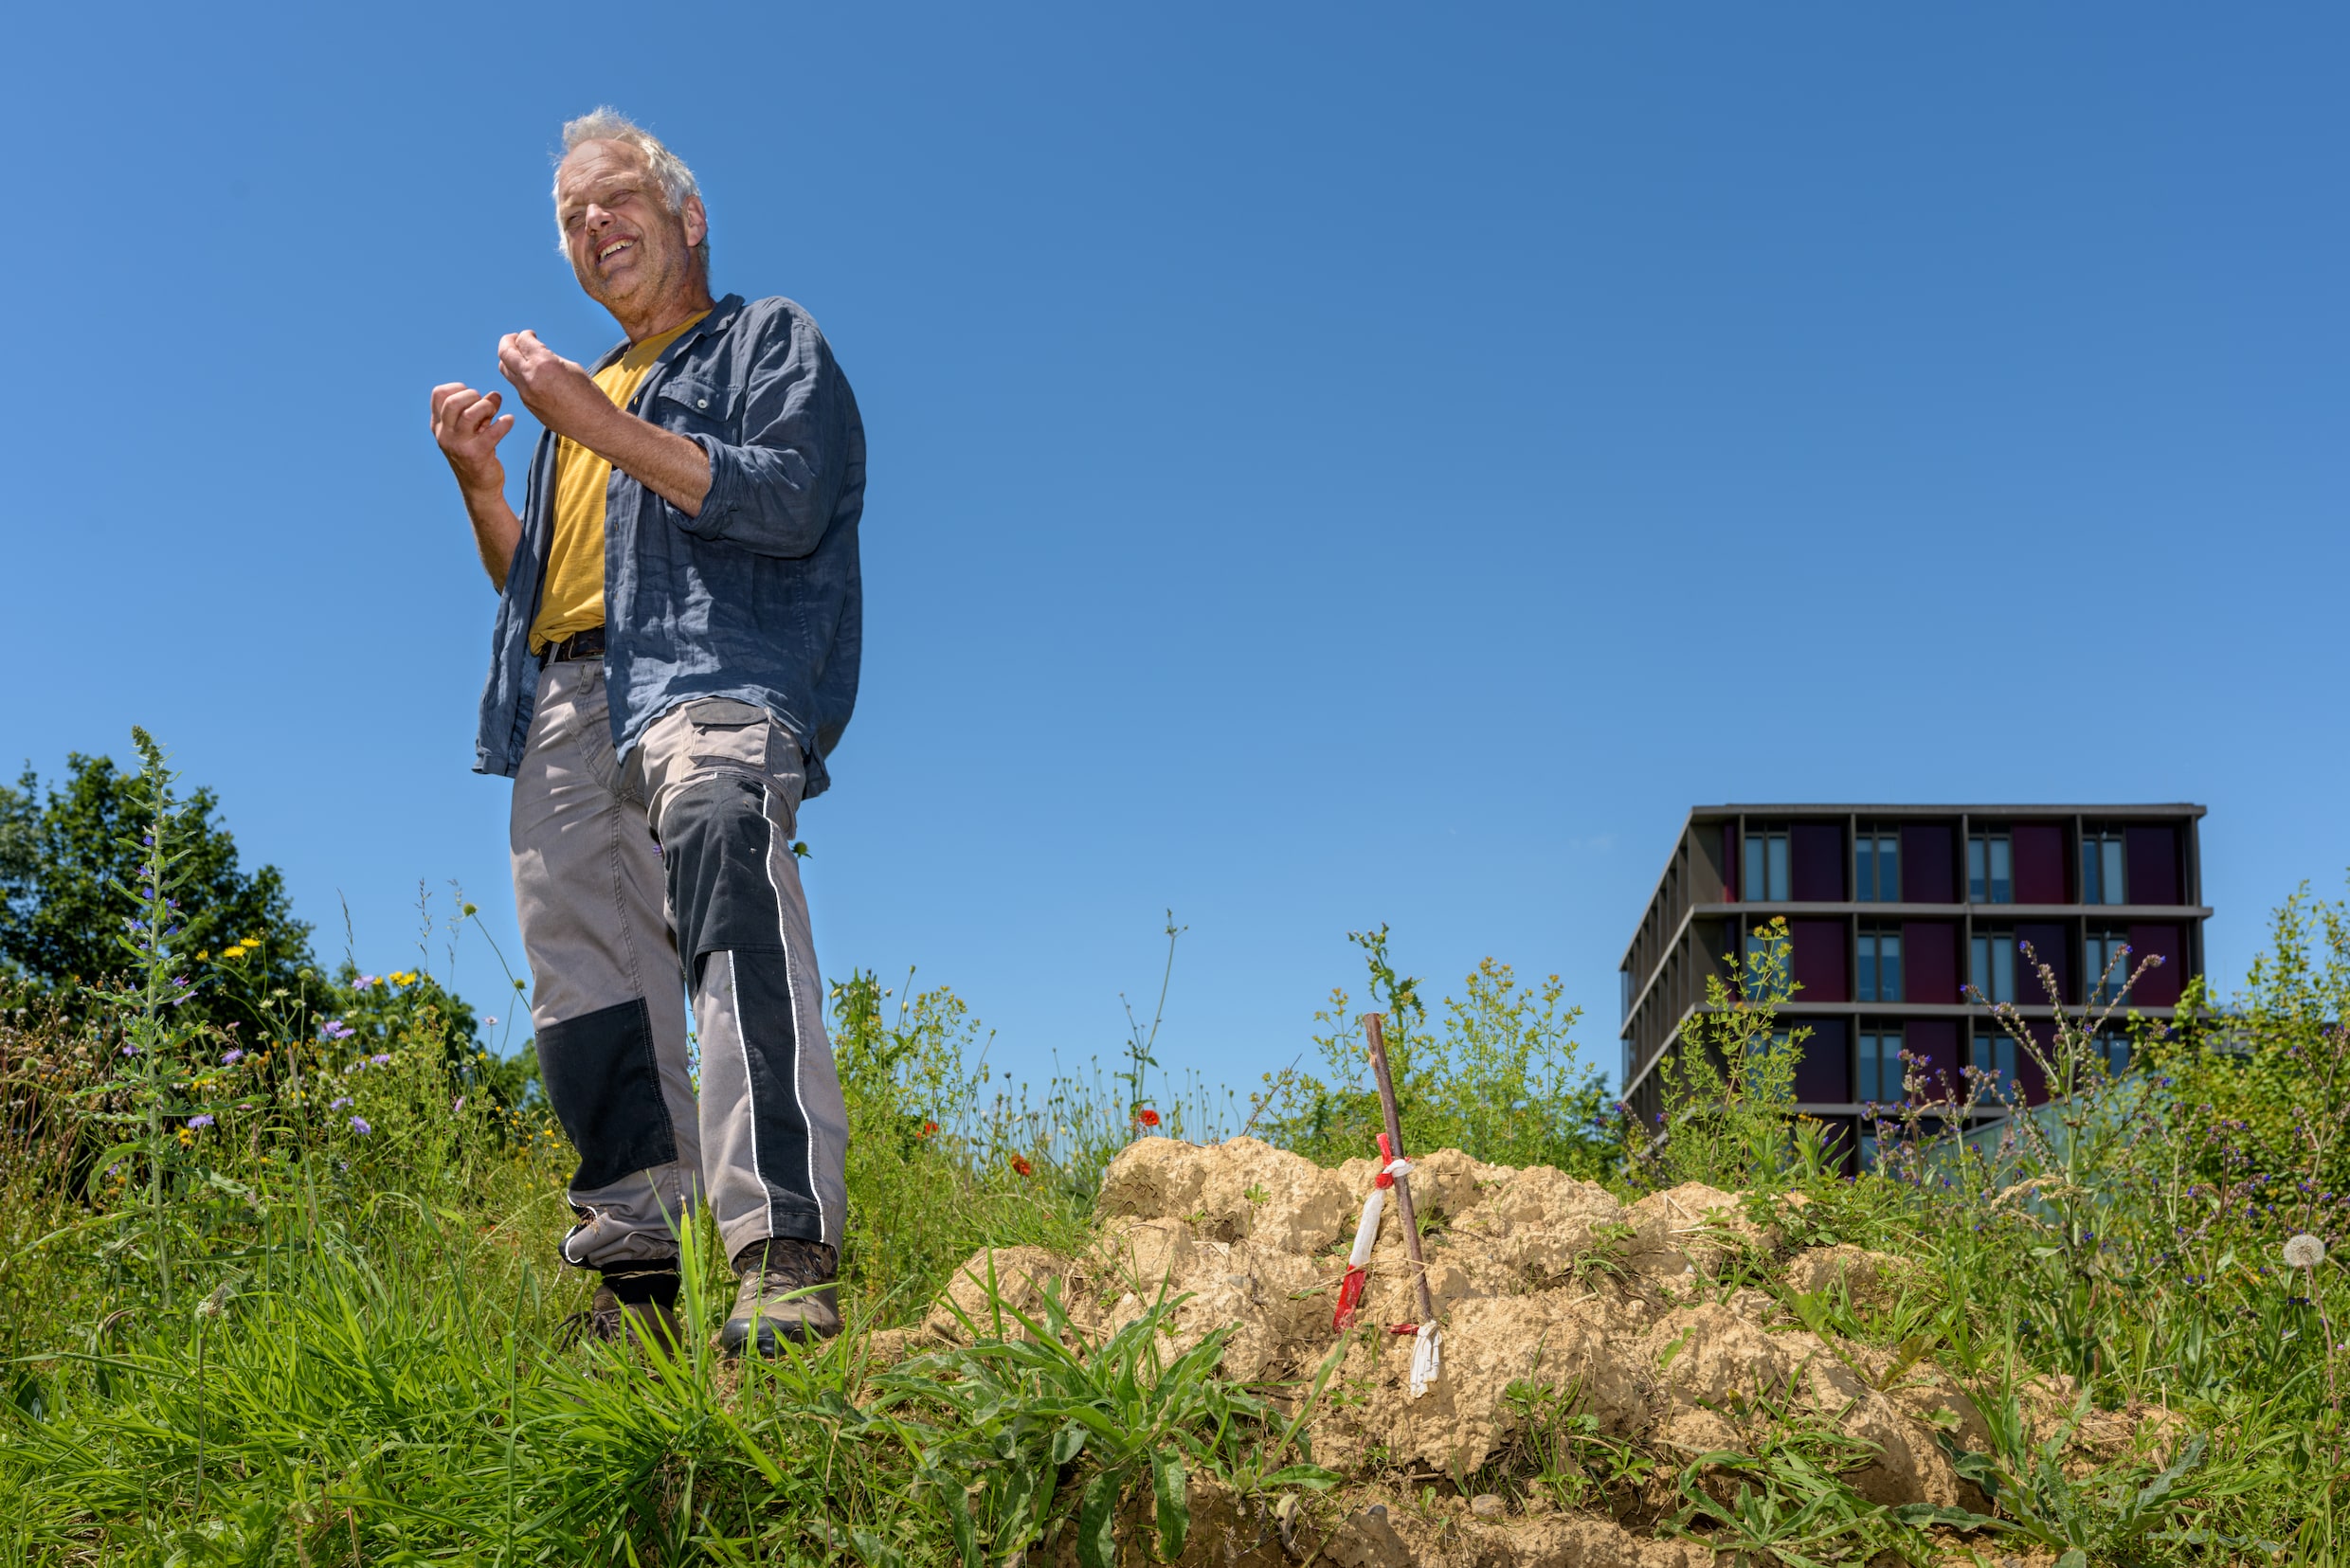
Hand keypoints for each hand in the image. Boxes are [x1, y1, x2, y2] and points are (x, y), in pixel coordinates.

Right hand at [429, 382, 512, 493]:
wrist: (479, 487)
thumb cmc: (476, 453)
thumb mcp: (473, 429)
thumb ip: (481, 410)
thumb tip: (495, 395)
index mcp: (439, 425)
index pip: (439, 394)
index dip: (458, 388)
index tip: (473, 396)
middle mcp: (444, 434)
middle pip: (452, 402)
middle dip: (472, 395)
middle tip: (485, 404)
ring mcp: (458, 445)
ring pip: (470, 414)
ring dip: (487, 407)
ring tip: (495, 412)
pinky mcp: (476, 455)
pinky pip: (492, 433)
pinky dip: (504, 423)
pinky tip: (509, 420)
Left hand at [497, 330, 615, 443]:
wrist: (594, 424)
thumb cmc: (589, 394)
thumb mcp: (570, 367)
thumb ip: (548, 358)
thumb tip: (534, 353)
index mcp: (544, 364)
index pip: (522, 341)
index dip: (526, 335)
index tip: (531, 335)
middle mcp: (530, 378)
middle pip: (505, 352)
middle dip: (508, 342)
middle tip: (515, 339)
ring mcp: (526, 394)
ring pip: (505, 370)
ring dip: (510, 359)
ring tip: (520, 357)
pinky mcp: (528, 405)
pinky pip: (517, 385)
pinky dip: (521, 376)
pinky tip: (534, 377)